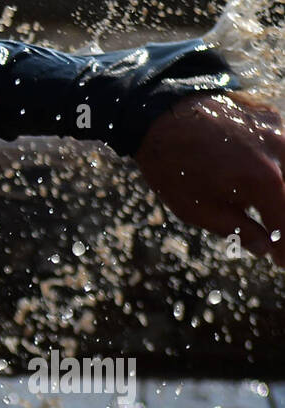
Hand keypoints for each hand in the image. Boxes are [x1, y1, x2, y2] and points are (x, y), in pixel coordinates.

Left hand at [135, 91, 284, 264]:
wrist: (163, 115)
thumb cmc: (175, 166)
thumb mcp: (199, 210)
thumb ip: (238, 229)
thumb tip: (264, 247)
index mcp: (264, 180)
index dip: (284, 248)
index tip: (281, 263)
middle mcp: (281, 152)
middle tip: (277, 242)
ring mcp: (281, 130)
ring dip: (281, 194)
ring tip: (270, 216)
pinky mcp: (274, 118)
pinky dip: (279, 171)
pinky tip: (269, 186)